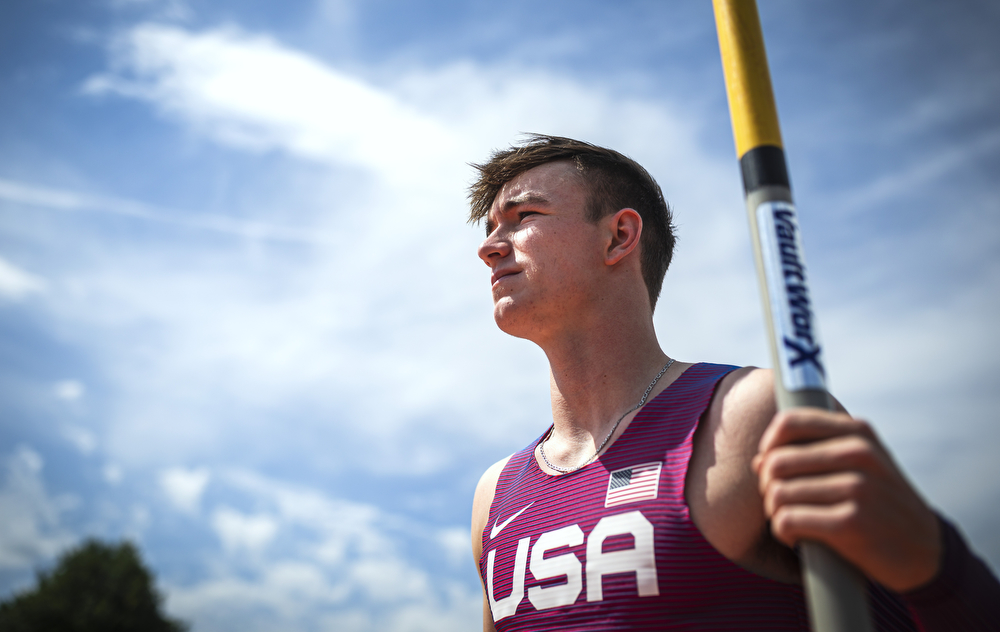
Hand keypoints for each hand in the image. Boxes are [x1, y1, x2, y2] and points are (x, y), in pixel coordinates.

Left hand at [752, 408, 940, 591]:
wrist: (926, 550)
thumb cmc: (879, 503)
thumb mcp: (859, 466)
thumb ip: (812, 454)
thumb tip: (757, 461)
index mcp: (857, 432)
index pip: (789, 422)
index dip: (769, 446)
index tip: (773, 468)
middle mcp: (858, 454)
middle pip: (776, 461)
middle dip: (768, 486)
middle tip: (780, 502)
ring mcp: (858, 487)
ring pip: (778, 493)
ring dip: (774, 512)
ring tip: (789, 520)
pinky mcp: (851, 523)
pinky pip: (788, 521)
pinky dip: (783, 532)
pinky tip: (796, 537)